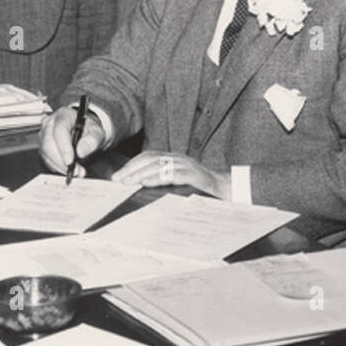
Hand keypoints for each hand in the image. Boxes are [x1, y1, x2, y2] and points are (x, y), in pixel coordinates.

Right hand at [38, 105, 108, 176]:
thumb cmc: (88, 129)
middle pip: (48, 143)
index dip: (64, 147)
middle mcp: (50, 123)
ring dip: (60, 166)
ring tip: (76, 171)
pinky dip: (57, 168)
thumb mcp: (97, 133)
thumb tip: (80, 151)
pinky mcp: (43, 147)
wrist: (84, 131)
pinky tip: (69, 169)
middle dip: (61, 161)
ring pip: (46, 154)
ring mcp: (44, 135)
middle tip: (76, 171)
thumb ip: (92, 141)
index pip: (59, 130)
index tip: (70, 162)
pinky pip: (46, 160)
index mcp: (63, 115)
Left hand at [112, 151, 230, 198]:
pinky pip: (172, 174)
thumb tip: (142, 189)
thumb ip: (166, 181)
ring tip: (126, 183)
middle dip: (131, 169)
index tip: (118, 176)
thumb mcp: (181, 183)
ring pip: (158, 165)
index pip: (149, 156)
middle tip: (117, 180)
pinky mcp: (194, 175)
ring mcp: (187, 166)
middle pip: (150, 159)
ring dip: (139, 173)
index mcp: (175, 159)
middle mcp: (179, 159)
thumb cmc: (203, 189)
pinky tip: (145, 183)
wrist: (229, 189)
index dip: (132, 164)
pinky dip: (157, 178)